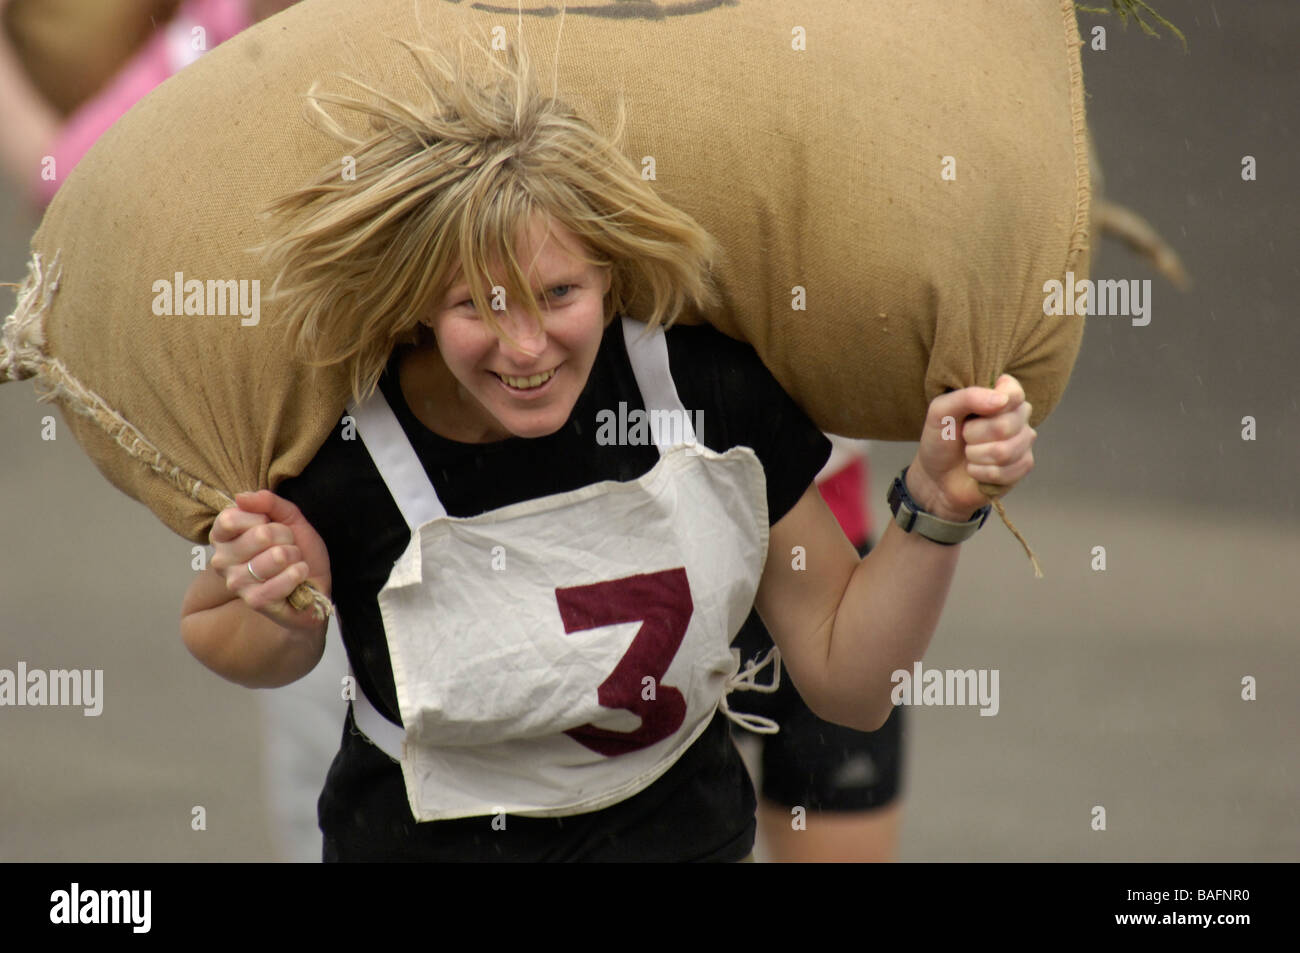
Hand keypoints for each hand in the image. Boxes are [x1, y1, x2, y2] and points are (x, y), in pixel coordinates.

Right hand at [209, 490, 331, 633]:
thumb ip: (267, 503)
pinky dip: (298, 574)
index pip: (229, 518)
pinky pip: (282, 581)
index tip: (269, 525)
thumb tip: (241, 497)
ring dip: (294, 556)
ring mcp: (237, 583)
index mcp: (223, 538)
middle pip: (261, 535)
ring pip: (276, 557)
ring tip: (292, 562)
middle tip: (286, 547)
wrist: (315, 581)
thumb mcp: (288, 517)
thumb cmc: (297, 549)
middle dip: (286, 537)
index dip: (261, 517)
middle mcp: (222, 561)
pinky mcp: (255, 601)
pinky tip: (299, 576)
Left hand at [907, 374, 1035, 521]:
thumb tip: (1002, 399)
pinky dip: (981, 473)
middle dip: (973, 436)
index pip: (1013, 393)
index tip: (970, 414)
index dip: (991, 406)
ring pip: (1004, 452)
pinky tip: (976, 469)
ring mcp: (1024, 440)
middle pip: (1005, 426)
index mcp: (1001, 395)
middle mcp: (1018, 415)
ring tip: (969, 453)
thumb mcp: (941, 411)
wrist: (937, 476)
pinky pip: (1006, 472)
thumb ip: (968, 397)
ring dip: (975, 456)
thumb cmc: (941, 439)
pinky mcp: (1024, 465)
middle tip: (964, 437)